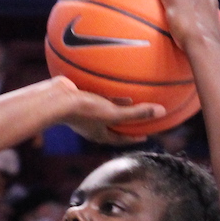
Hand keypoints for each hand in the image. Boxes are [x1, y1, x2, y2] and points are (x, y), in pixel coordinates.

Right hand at [49, 76, 165, 143]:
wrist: (57, 99)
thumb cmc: (84, 110)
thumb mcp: (114, 113)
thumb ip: (137, 114)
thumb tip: (162, 112)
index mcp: (100, 134)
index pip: (121, 139)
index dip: (133, 137)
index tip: (145, 135)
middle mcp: (92, 125)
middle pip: (113, 126)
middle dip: (125, 122)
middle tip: (138, 118)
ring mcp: (84, 112)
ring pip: (104, 110)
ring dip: (116, 106)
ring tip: (127, 98)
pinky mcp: (78, 99)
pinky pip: (96, 96)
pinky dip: (105, 92)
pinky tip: (109, 82)